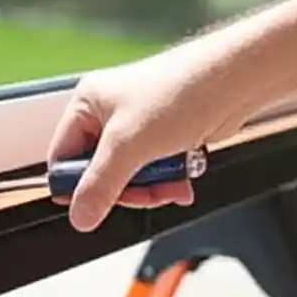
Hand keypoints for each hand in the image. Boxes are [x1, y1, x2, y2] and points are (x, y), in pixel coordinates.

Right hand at [47, 54, 253, 232]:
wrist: (234, 81)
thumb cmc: (181, 92)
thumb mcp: (130, 146)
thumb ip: (101, 185)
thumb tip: (80, 215)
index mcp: (87, 104)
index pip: (63, 156)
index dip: (76, 185)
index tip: (92, 205)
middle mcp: (109, 112)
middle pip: (98, 171)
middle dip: (124, 189)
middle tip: (142, 194)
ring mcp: (138, 124)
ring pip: (129, 174)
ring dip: (150, 188)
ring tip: (169, 186)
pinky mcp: (164, 135)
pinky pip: (154, 169)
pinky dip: (166, 180)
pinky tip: (181, 182)